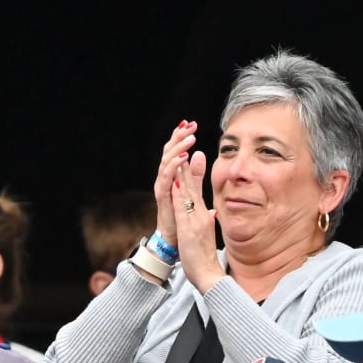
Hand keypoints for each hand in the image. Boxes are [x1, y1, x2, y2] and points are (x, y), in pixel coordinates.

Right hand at [154, 120, 198, 248]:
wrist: (174, 240)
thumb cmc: (181, 217)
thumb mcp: (191, 191)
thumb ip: (195, 174)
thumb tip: (200, 156)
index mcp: (173, 176)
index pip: (175, 150)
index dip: (180, 136)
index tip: (190, 123)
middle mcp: (165, 179)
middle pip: (169, 151)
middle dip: (178, 136)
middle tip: (189, 124)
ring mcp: (163, 187)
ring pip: (167, 161)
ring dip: (178, 148)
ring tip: (189, 137)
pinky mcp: (162, 196)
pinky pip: (166, 178)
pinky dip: (174, 166)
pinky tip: (183, 157)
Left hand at [169, 150, 222, 291]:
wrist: (208, 274)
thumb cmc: (204, 257)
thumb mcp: (206, 234)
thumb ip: (207, 220)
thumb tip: (212, 211)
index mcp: (204, 216)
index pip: (197, 191)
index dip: (194, 173)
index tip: (192, 156)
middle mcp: (201, 215)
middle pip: (194, 188)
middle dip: (190, 167)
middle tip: (189, 147)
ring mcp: (196, 221)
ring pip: (188, 194)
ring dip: (184, 175)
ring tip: (180, 156)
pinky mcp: (190, 229)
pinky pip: (183, 208)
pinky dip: (179, 194)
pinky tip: (175, 182)